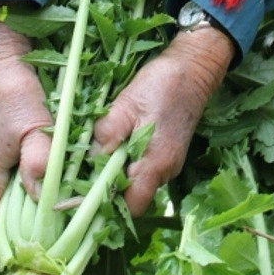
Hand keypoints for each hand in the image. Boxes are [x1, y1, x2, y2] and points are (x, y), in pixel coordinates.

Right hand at [0, 1, 52, 232]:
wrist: (5, 55)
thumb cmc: (12, 92)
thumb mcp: (31, 128)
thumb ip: (37, 162)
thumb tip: (44, 200)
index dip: (18, 242)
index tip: (47, 250)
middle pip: (10, 212)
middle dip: (35, 223)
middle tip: (68, 231)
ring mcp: (1, 158)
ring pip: (21, 191)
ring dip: (42, 199)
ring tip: (73, 209)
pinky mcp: (13, 143)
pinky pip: (27, 172)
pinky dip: (44, 179)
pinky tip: (68, 179)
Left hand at [93, 27, 234, 215]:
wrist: (194, 68)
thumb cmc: (163, 84)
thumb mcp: (128, 103)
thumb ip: (108, 133)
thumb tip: (87, 159)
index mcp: (156, 163)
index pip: (130, 206)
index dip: (104, 205)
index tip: (80, 193)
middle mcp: (165, 171)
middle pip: (131, 196)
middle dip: (105, 188)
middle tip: (80, 170)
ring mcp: (168, 163)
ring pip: (136, 181)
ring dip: (114, 173)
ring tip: (94, 154)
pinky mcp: (166, 152)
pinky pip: (142, 168)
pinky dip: (125, 162)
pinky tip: (113, 143)